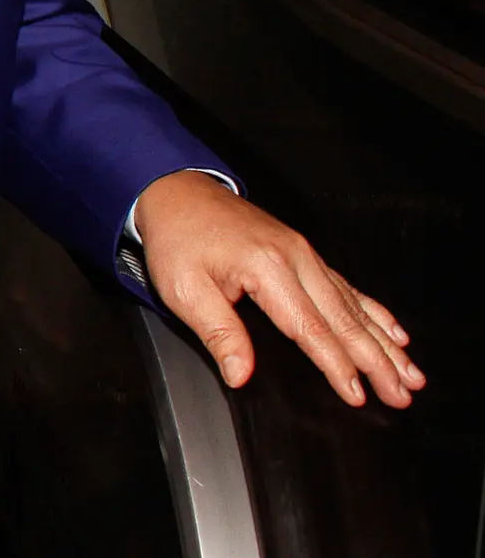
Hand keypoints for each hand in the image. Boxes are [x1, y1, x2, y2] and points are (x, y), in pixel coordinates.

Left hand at [135, 170, 421, 407]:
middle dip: (378, 360)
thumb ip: (219, 332)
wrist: (177, 194)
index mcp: (268, 268)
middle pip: (345, 320)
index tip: (357, 393)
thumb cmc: (178, 239)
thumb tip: (241, 373)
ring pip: (354, 305)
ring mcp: (304, 254)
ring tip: (410, 371)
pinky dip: (374, 312)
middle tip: (403, 392)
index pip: (311, 329)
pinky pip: (348, 287)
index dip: (336, 366)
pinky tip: (394, 330)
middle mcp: (296, 258)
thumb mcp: (184, 289)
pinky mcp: (303, 253)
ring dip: (385, 341)